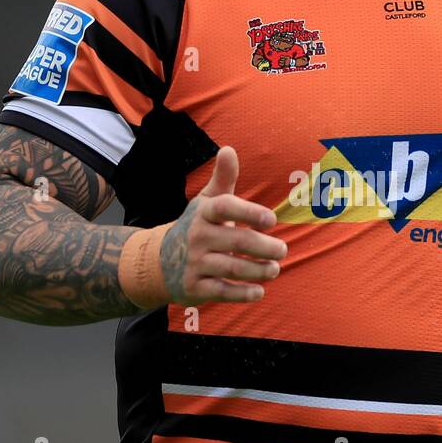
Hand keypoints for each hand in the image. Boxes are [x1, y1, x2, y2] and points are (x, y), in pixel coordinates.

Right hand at [159, 146, 286, 304]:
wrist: (159, 261)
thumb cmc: (197, 226)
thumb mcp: (207, 201)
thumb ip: (223, 178)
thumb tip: (228, 149)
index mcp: (204, 212)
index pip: (226, 208)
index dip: (249, 213)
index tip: (272, 220)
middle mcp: (197, 237)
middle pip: (237, 242)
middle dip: (264, 248)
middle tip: (283, 250)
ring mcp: (194, 263)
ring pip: (232, 268)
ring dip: (258, 271)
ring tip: (275, 269)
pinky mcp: (194, 287)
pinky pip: (221, 292)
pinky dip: (242, 294)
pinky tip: (259, 291)